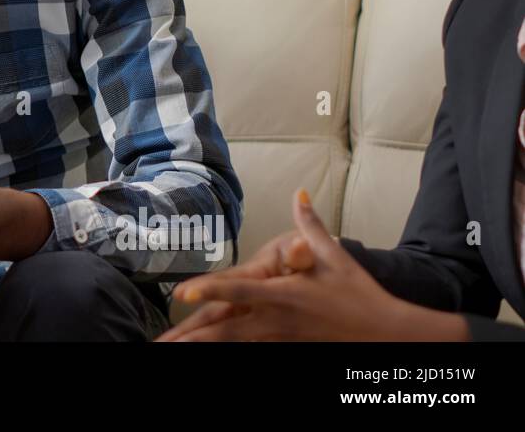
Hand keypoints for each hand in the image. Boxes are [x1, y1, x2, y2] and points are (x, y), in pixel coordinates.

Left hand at [159, 190, 469, 340]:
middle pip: (226, 329)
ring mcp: (279, 339)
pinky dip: (224, 353)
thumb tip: (300, 194)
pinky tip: (202, 354)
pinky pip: (247, 352)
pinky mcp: (285, 349)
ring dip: (201, 347)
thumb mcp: (335, 256)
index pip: (241, 290)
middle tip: (160, 342)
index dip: (212, 290)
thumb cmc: (360, 294)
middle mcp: (276, 319)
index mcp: (284, 294)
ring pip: (232, 345)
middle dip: (192, 336)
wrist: (389, 335)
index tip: (183, 292)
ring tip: (169, 351)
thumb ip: (311, 226)